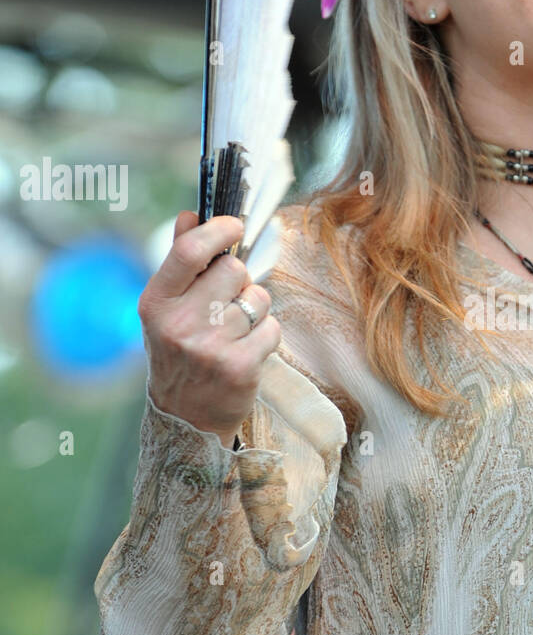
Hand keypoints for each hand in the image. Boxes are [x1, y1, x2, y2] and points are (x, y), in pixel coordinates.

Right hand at [137, 211, 280, 445]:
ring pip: (259, 298)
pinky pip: (273, 328)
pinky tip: (248, 350)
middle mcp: (180, 325)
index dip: (218, 230)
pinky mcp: (240, 368)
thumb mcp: (168, 309)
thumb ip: (179, 260)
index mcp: (156, 303)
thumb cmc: (179, 353)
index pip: (189, 252)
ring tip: (236, 330)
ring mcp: (210, 348)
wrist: (186, 419)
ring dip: (256, 309)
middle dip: (240, 280)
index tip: (235, 225)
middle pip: (234, 270)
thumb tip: (189, 215)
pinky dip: (267, 335)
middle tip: (229, 301)